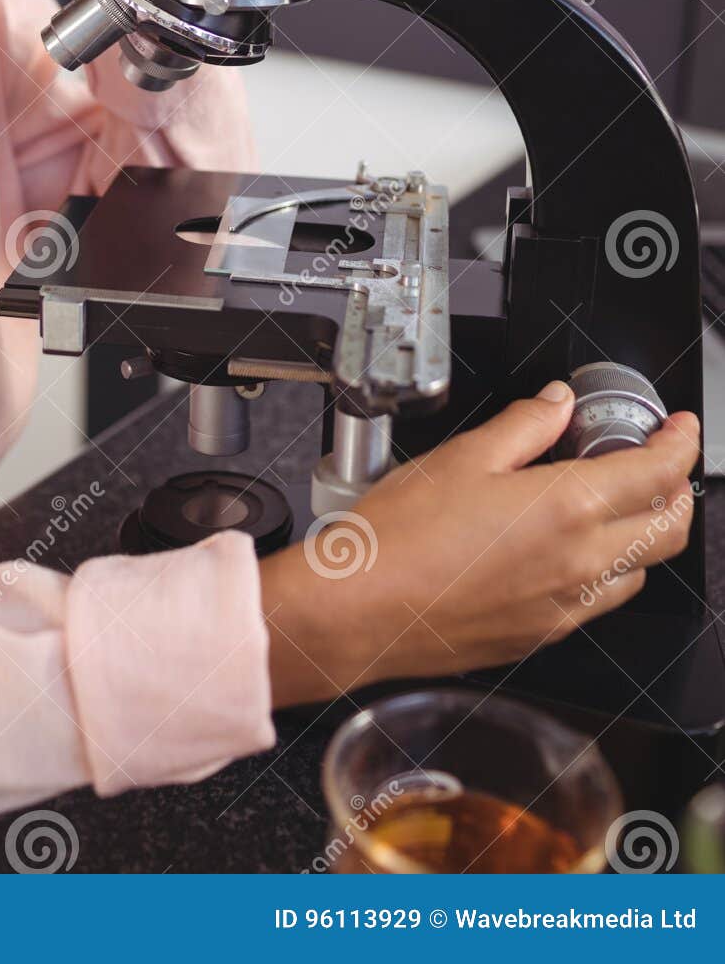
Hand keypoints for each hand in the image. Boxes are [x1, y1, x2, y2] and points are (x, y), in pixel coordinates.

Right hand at [259, 381, 699, 709]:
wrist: (359, 610)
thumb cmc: (399, 537)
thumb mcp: (462, 455)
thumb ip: (524, 425)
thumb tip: (556, 404)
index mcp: (566, 508)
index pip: (658, 473)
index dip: (679, 443)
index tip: (678, 427)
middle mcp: (580, 564)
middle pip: (670, 530)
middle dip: (678, 491)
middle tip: (658, 462)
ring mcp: (566, 607)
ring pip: (641, 572)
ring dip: (643, 534)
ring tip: (611, 506)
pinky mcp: (543, 635)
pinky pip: (600, 603)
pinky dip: (606, 572)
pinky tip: (567, 551)